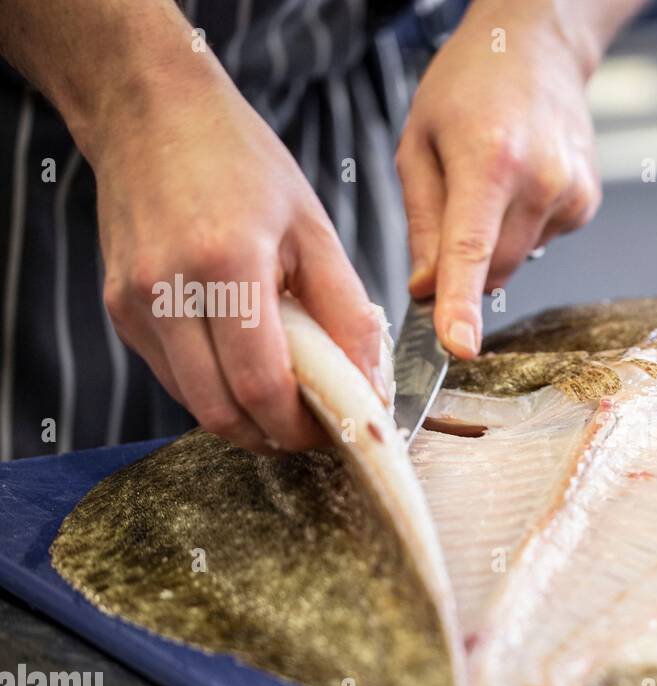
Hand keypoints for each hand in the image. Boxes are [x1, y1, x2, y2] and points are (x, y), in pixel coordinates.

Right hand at [90, 61, 381, 452]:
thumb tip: (371, 387)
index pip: (262, 385)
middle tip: (313, 426)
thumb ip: (347, 313)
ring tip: (286, 399)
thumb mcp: (314, 229)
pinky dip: (215, 388)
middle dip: (273, 435)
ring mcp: (135, 303)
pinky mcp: (120, 310)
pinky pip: (173, 377)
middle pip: (222, 411)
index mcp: (226, 264)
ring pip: (194, 403)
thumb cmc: (242, 163)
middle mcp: (168, 290)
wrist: (152, 115)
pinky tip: (244, 365)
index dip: (300, 427)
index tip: (334, 432)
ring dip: (244, 418)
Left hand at [396, 0, 604, 358]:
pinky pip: (540, 244)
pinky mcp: (586, 204)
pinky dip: (521, 228)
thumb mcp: (419, 143)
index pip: (471, 249)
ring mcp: (571, 194)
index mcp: (489, 159)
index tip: (458, 347)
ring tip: (492, 178)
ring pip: (518, 262)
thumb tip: (427, 289)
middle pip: (494, 269)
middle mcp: (539, 180)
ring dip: (494, 241)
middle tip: (451, 208)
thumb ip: (423, 223)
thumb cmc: (469, 86)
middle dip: (464, 265)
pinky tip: (520, 183)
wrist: (537, 47)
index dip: (461, 305)